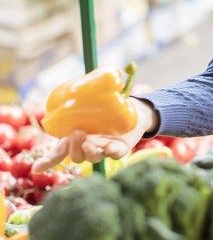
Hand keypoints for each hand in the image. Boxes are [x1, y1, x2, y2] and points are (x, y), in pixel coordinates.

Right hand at [31, 98, 157, 172]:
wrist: (130, 113)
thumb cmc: (104, 111)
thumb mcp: (87, 108)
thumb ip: (78, 105)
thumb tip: (72, 89)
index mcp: (76, 139)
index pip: (59, 153)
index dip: (48, 162)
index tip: (36, 168)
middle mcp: (88, 148)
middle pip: (77, 157)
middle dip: (74, 148)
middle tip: (77, 132)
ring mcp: (103, 150)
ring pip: (93, 158)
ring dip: (89, 151)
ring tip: (90, 141)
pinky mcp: (120, 149)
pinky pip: (115, 155)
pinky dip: (111, 152)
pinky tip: (110, 147)